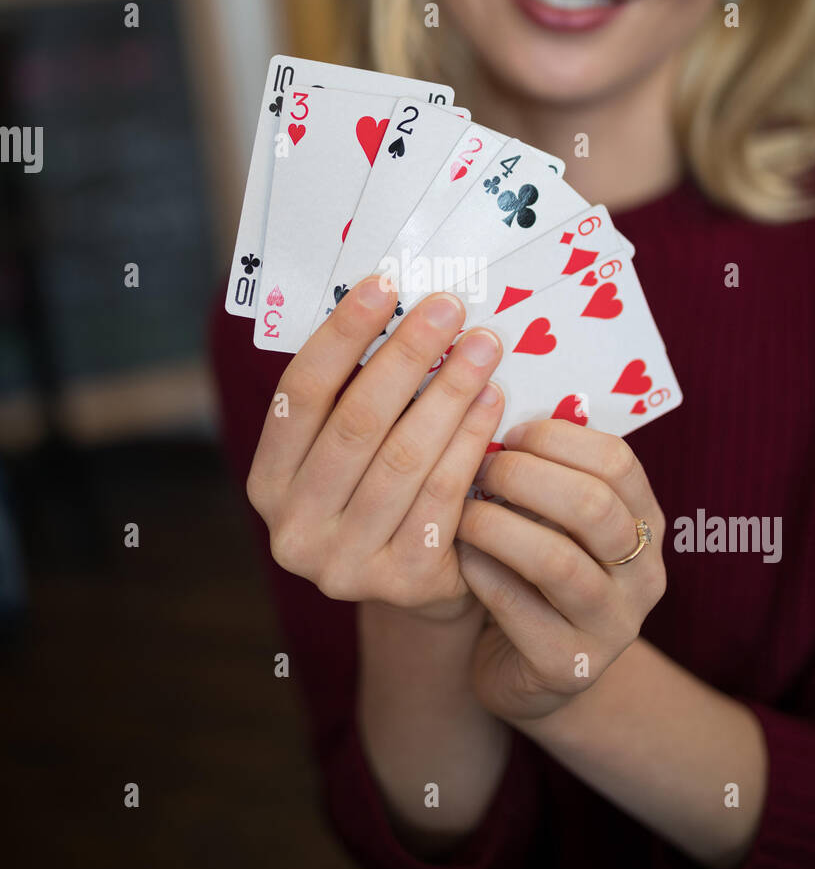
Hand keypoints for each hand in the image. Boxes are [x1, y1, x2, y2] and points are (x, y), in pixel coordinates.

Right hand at [245, 275, 505, 620]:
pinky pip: (443, 497)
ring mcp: (345, 564)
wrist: (424, 584)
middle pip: (356, 423)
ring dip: (448, 392)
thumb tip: (399, 305)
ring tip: (481, 346)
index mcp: (268, 484)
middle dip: (407, 355)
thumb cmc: (385, 492)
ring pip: (404, 458)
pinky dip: (471, 441)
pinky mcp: (403, 583)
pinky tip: (492, 400)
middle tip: (448, 308)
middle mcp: (293, 529)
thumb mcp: (352, 450)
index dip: (341, 336)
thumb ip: (356, 395)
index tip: (384, 285)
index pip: (299, 395)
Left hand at [455, 419, 666, 721]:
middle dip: (524, 476)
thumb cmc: (534, 575)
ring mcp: (612, 626)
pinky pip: (519, 609)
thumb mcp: (554, 522)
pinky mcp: (569, 666)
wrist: (533, 674)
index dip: (557, 437)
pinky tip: (460, 557)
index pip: (618, 462)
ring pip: (556, 561)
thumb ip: (546, 473)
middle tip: (480, 469)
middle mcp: (643, 575)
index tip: (508, 432)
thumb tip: (495, 402)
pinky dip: (482, 573)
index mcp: (645, 524)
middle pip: (592, 505)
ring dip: (497, 526)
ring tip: (462, 513)